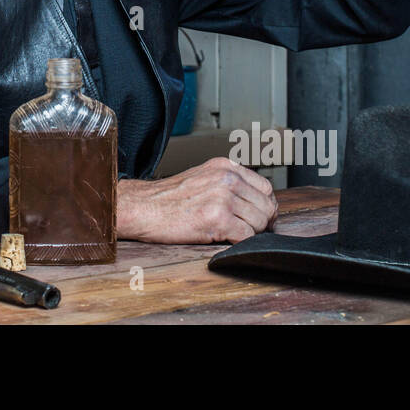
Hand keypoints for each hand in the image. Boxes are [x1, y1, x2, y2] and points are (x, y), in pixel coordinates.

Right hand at [117, 156, 278, 243]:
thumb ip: (228, 183)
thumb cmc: (168, 198)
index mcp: (225, 166)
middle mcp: (227, 178)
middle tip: (246, 230)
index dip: (265, 206)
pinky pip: (246, 237)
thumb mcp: (202, 178)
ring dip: (250, 233)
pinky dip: (239, 243)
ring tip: (230, 233)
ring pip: (260, 223)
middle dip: (261, 222)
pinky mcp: (218, 219)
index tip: (257, 217)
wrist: (142, 208)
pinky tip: (223, 238)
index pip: (265, 188)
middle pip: (267, 206)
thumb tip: (255, 202)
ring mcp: (223, 198)